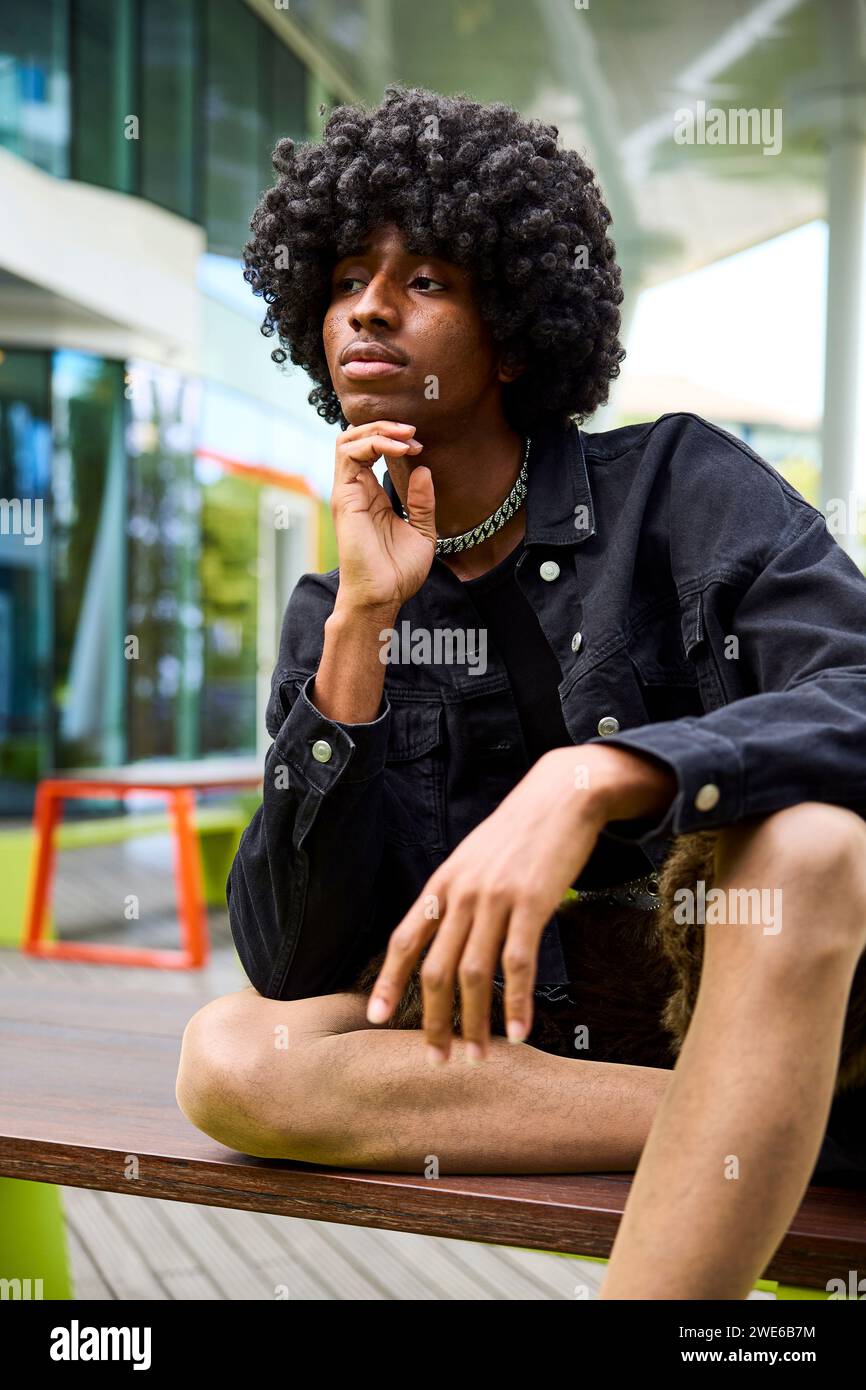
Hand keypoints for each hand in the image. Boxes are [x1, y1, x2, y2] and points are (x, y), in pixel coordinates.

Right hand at [332, 420, 436, 612]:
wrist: (382, 595)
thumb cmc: (398, 572)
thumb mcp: (422, 531)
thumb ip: (422, 502)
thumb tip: (424, 470)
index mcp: (372, 497)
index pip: (371, 451)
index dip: (394, 439)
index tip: (420, 446)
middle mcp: (356, 490)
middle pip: (357, 438)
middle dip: (385, 426)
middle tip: (413, 432)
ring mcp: (347, 492)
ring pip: (348, 439)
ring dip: (378, 430)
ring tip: (405, 437)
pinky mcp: (344, 496)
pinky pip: (348, 454)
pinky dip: (374, 442)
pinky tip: (399, 449)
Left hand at [365, 743, 676, 1062]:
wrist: (560, 796)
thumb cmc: (517, 832)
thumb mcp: (472, 859)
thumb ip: (454, 896)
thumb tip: (443, 939)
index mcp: (442, 884)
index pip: (404, 940)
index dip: (388, 981)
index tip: (375, 1018)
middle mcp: (461, 894)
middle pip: (435, 970)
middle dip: (432, 1021)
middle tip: (436, 1059)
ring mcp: (495, 899)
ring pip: (474, 975)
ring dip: (475, 1023)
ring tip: (478, 1057)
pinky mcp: (532, 903)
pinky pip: (519, 963)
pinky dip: (517, 1003)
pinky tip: (518, 1032)